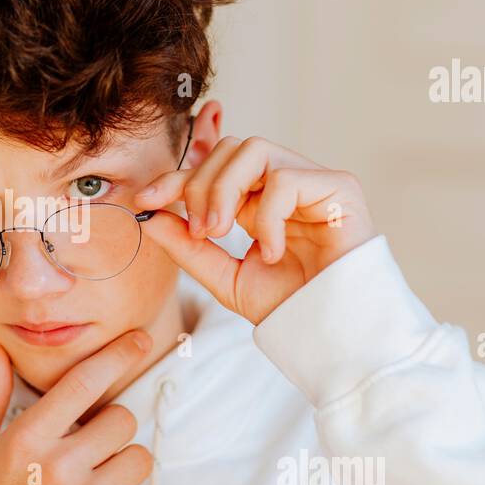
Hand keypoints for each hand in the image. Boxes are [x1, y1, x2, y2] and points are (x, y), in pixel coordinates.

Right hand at [0, 330, 157, 484]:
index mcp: (25, 440)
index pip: (83, 384)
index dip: (116, 355)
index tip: (137, 339)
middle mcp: (58, 470)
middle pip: (122, 420)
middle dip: (110, 424)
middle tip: (87, 441)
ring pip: (138, 460)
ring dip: (122, 462)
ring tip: (94, 474)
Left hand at [135, 135, 376, 324]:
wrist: (332, 335)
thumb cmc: (289, 307)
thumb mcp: (225, 277)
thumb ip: (189, 247)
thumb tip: (151, 217)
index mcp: (259, 200)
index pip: (214, 168)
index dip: (177, 177)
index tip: (145, 199)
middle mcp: (286, 183)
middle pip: (230, 150)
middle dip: (200, 185)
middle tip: (200, 231)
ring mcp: (314, 181)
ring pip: (254, 150)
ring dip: (224, 191)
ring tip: (221, 234)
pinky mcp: (340, 188)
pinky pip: (286, 180)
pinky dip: (267, 217)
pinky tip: (272, 251)